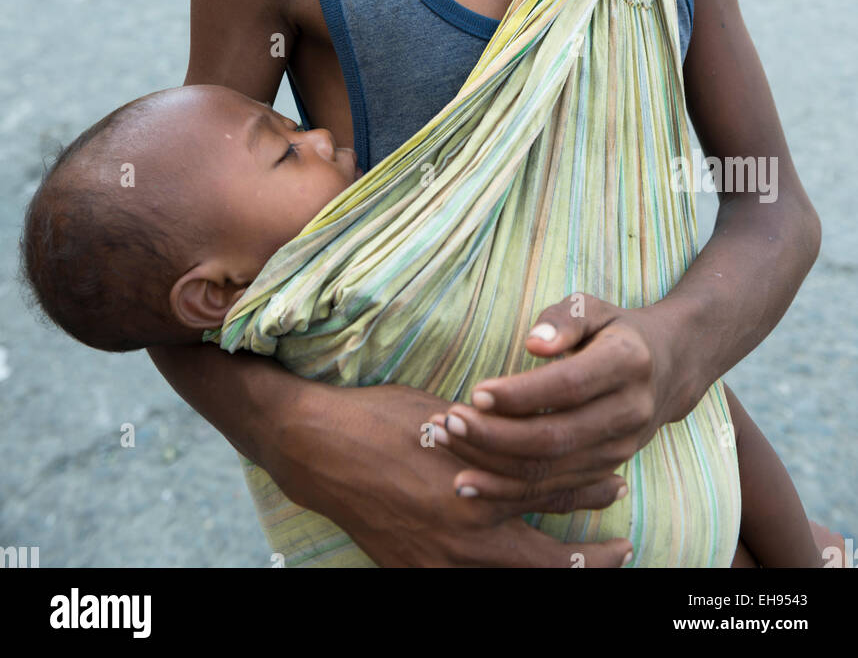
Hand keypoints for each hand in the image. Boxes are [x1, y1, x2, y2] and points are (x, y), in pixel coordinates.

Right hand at [275, 382, 632, 567]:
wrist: (320, 450)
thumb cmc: (385, 419)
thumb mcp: (450, 417)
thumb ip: (496, 440)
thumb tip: (541, 440)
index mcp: (476, 490)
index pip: (551, 496)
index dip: (589, 492)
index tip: (616, 486)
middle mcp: (463, 539)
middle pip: (544, 561)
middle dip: (589, 557)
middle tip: (623, 548)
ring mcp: (438, 566)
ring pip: (514, 582)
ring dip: (552, 573)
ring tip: (583, 566)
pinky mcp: (414, 576)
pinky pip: (473, 587)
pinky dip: (505, 581)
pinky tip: (520, 573)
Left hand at [428, 293, 676, 504]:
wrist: (667, 369)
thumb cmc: (612, 329)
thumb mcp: (592, 308)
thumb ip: (563, 319)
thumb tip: (533, 343)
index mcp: (628, 363)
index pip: (569, 386)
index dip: (521, 394)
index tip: (476, 392)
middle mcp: (629, 412)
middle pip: (555, 437)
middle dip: (495, 435)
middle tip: (448, 421)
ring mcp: (620, 449)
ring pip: (549, 471)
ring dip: (492, 464)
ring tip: (446, 443)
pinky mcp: (604, 471)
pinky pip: (552, 491)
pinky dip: (506, 489)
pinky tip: (467, 479)